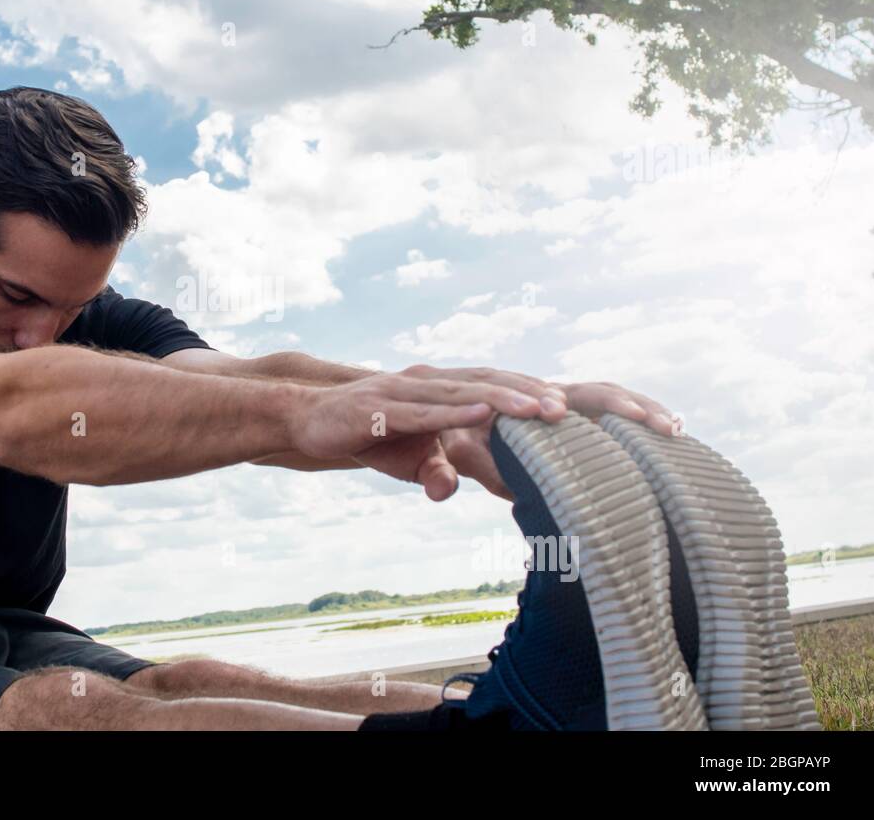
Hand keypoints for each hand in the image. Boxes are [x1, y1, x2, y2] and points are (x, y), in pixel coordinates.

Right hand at [292, 365, 567, 500]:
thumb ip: (437, 472)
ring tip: (537, 408)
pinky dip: (454, 412)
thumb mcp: (408, 462)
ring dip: (501, 400)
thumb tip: (452, 491)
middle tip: (566, 409)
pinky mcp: (380, 409)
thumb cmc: (365, 435)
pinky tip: (480, 412)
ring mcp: (403, 392)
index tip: (565, 407)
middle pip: (485, 383)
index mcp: (439, 389)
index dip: (527, 392)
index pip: (492, 385)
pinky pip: (423, 411)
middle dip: (527, 394)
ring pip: (460, 394)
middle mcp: (426, 382)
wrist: (308, 419)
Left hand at [440, 380, 681, 501]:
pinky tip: (676, 434)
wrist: (452, 421)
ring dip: (643, 408)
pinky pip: (616, 412)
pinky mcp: (582, 418)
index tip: (562, 413)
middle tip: (649, 423)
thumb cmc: (450, 437)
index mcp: (516, 397)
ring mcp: (570, 404)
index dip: (549, 402)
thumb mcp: (449, 453)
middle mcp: (550, 396)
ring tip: (674, 429)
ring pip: (610, 396)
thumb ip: (451, 469)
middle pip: (590, 390)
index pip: (537, 395)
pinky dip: (644, 417)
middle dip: (621, 404)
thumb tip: (451, 489)